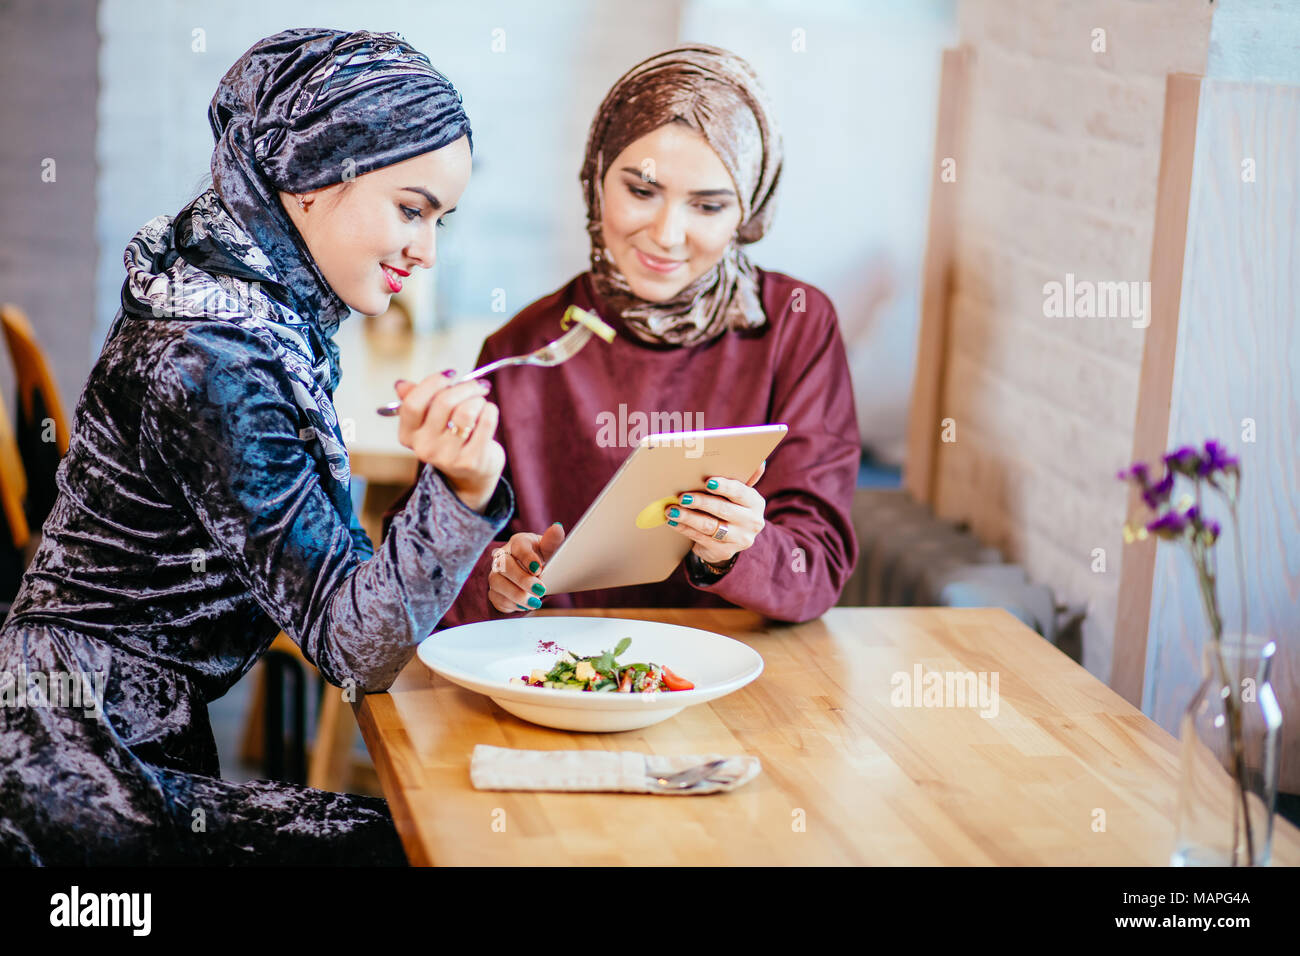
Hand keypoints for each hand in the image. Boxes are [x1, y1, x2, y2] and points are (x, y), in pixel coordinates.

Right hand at [392, 373, 504, 512]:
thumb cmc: (451, 437)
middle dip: (465, 387)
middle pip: (444, 402)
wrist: (472, 473)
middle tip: (477, 385)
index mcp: (408, 435)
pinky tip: (489, 412)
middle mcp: (424, 448)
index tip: (450, 374)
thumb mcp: (430, 420)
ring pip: (467, 411)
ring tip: (481, 404)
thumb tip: (401, 385)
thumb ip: (418, 400)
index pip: (413, 403)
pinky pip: (486, 422)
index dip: (433, 383)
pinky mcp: (471, 461)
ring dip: (478, 400)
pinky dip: (491, 411)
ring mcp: (447, 457)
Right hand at [488, 523, 565, 613]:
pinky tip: (525, 605)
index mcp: (517, 543)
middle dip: (523, 579)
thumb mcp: (548, 550)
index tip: (539, 570)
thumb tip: (557, 528)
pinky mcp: (494, 591)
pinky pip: (497, 598)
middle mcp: (502, 557)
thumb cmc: (539, 558)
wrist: (530, 574)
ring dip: (517, 594)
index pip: (518, 547)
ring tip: (534, 601)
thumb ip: (553, 541)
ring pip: (497, 583)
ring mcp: (495, 574)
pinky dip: (511, 604)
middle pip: (505, 566)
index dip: (528, 559)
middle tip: (541, 590)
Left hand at [666, 461, 766, 565]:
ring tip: (672, 510)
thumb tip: (760, 461)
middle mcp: (752, 522)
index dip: (724, 486)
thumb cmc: (730, 508)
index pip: (740, 492)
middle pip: (723, 509)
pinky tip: (673, 522)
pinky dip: (685, 529)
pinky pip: (701, 539)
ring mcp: (740, 539)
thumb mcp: (736, 494)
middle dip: (700, 502)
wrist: (729, 540)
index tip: (707, 482)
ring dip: (688, 517)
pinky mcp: (725, 551)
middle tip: (682, 497)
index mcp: (755, 502)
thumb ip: (743, 478)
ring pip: (709, 526)